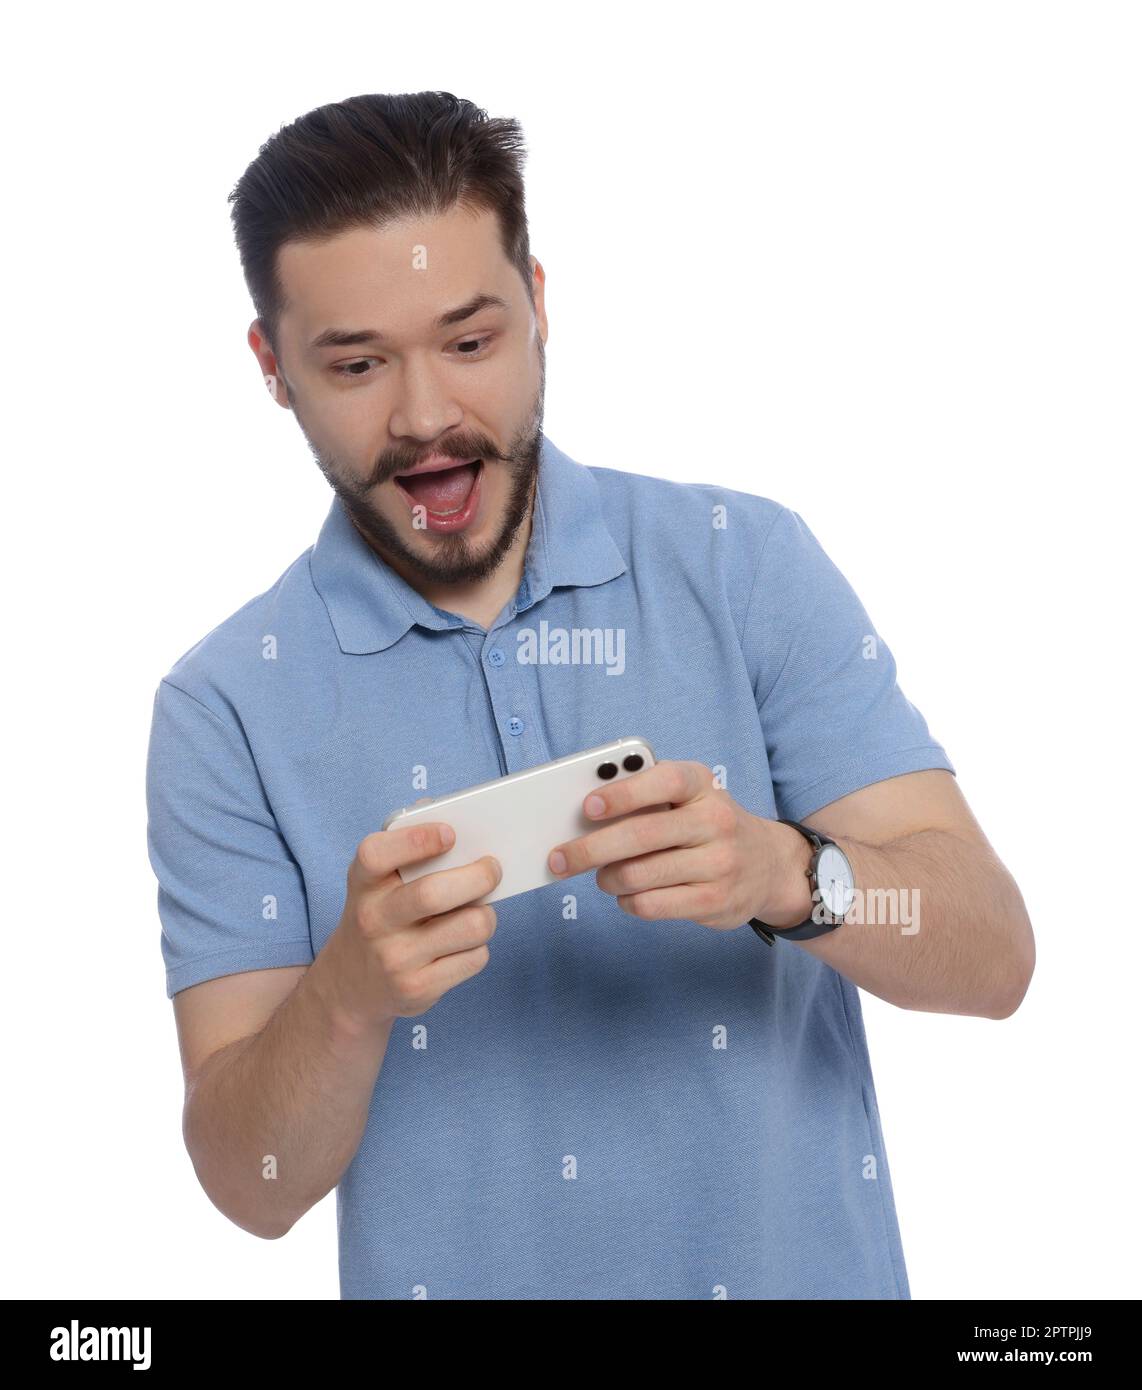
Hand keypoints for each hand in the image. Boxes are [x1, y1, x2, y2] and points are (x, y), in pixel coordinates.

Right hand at [328, 821, 501, 1028]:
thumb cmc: (379, 916)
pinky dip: (479, 947)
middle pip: (435, 893)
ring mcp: (395, 959)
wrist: (350, 985)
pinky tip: (463, 944)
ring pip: (469, 926)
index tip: (450, 834)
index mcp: (363, 884)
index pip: (377, 855)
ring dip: (486, 915)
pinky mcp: (417, 989)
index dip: (416, 840)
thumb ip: (405, 847)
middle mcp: (373, 921)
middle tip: (492, 869)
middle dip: (479, 877)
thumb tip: (448, 815)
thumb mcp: (376, 882)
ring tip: (479, 910)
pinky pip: (474, 959)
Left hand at [546, 759, 810, 930]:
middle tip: (558, 859)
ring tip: (603, 876)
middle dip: (589, 849)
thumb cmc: (707, 825)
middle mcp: (716, 821)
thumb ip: (645, 798)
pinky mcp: (715, 901)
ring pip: (639, 875)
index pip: (663, 782)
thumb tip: (582, 816)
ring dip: (607, 879)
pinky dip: (628, 902)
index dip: (623, 794)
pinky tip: (629, 895)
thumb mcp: (688, 798)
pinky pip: (651, 905)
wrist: (769, 865)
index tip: (587, 808)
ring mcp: (719, 863)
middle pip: (641, 836)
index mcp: (702, 784)